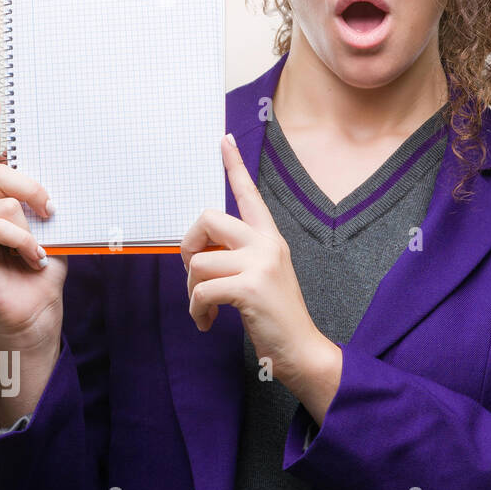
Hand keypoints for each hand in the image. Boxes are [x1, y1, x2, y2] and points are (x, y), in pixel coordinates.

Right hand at [0, 97, 67, 350]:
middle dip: (32, 187)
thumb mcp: (55, 226)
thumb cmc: (45, 268)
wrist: (37, 310)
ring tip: (42, 246)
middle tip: (52, 209)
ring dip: (33, 224)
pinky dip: (24, 242)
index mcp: (0, 198)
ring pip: (2, 202)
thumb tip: (63, 173)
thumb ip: (47, 200)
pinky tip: (33, 258)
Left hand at [180, 133, 321, 380]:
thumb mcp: (262, 276)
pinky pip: (201, 290)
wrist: (302, 349)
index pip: (250, 194)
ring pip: (198, 261)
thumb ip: (238, 255)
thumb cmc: (276, 316)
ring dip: (192, 290)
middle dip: (188, 246)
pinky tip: (209, 321)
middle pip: (207, 219)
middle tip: (194, 273)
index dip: (234, 165)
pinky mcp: (250, 287)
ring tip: (206, 308)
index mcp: (270, 238)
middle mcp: (267, 244)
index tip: (223, 140)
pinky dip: (197, 310)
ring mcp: (260, 264)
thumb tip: (200, 250)